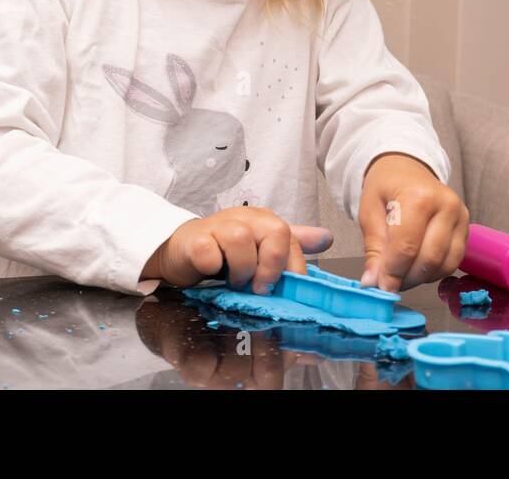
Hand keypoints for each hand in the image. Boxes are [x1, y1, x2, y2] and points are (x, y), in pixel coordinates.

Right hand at [142, 207, 333, 292]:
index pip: (293, 240)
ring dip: (242, 270)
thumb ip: (291, 245)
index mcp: (265, 221)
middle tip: (260, 288)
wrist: (181, 248)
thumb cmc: (223, 250)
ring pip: (241, 240)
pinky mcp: (195, 239)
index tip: (286, 291)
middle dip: (272, 266)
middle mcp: (246, 218)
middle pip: (276, 231)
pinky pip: (208, 251)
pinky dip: (213, 265)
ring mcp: (219, 225)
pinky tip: (211, 271)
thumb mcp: (260, 248)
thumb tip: (327, 238)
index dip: (293, 269)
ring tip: (235, 282)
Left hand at [357, 153, 468, 292]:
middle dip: (407, 278)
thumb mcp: (369, 212)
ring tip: (401, 273)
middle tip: (389, 283)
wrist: (406, 169)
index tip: (381, 287)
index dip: (393, 272)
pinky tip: (417, 266)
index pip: (407, 246)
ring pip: (444, 264)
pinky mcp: (466, 228)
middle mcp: (446, 205)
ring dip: (420, 277)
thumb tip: (374, 283)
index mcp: (419, 196)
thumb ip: (374, 249)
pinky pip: (453, 262)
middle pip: (429, 258)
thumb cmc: (386, 188)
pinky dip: (434, 271)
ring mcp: (460, 217)